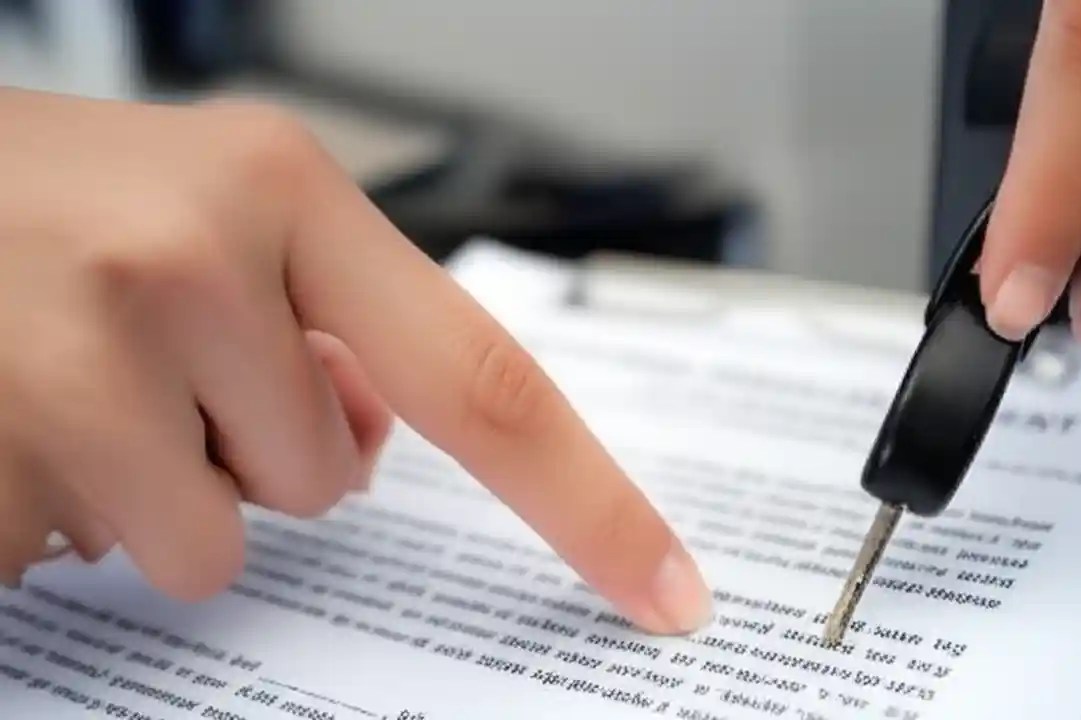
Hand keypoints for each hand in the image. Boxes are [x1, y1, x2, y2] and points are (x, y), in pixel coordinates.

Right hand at [0, 88, 709, 634]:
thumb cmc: (43, 202)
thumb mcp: (211, 214)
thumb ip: (320, 322)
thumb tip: (368, 436)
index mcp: (282, 189)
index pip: (485, 382)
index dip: (590, 503)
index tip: (665, 590)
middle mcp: (191, 251)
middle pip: (326, 483)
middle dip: (247, 455)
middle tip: (141, 360)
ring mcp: (76, 345)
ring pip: (210, 545)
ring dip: (146, 494)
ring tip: (60, 382)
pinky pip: (80, 562)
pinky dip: (54, 516)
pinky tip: (10, 412)